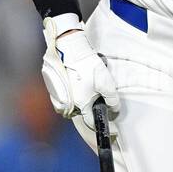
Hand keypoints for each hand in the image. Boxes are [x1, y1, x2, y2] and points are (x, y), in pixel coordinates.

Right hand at [41, 14, 119, 135]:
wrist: (71, 50)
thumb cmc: (87, 66)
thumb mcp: (107, 84)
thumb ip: (113, 100)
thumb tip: (114, 110)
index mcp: (80, 104)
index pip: (91, 121)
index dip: (101, 122)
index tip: (107, 120)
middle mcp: (69, 103)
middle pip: (84, 111)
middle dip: (93, 106)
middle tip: (99, 93)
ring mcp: (62, 95)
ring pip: (76, 103)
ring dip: (84, 98)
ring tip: (89, 84)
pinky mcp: (58, 87)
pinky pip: (69, 95)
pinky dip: (76, 91)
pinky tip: (81, 80)